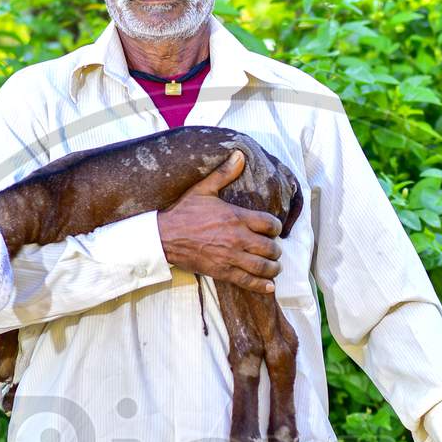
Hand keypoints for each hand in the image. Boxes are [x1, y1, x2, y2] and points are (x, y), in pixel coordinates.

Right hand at [156, 149, 283, 293]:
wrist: (164, 237)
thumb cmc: (183, 212)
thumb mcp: (203, 189)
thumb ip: (224, 174)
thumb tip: (239, 155)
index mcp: (236, 217)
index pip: (269, 224)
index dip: (276, 227)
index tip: (274, 230)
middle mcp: (237, 239)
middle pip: (270, 248)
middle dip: (276, 250)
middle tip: (274, 250)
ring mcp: (231, 257)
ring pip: (263, 266)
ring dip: (273, 268)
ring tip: (274, 267)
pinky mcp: (223, 271)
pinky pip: (248, 281)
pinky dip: (262, 285)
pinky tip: (269, 286)